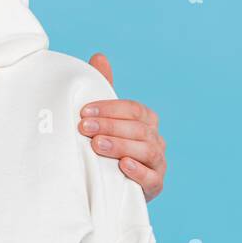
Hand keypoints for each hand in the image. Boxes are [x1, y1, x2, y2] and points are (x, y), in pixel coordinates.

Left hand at [79, 52, 165, 201]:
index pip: (134, 109)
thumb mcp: (102, 118)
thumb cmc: (105, 143)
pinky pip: (152, 178)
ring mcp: (158, 163)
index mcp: (145, 120)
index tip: (84, 111)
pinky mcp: (155, 185)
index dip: (110, 108)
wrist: (107, 183)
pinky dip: (138, 171)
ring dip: (120, 146)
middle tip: (83, 128)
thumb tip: (99, 56)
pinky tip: (122, 165)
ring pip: (146, 150)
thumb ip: (104, 89)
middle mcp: (156, 139)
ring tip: (97, 145)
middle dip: (110, 126)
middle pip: (138, 128)